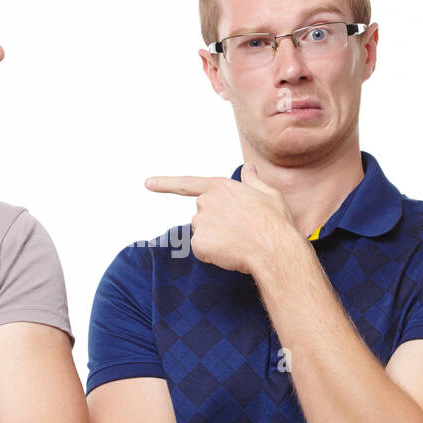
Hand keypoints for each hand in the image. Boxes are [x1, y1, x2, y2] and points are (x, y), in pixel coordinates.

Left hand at [144, 163, 298, 273]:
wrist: (273, 249)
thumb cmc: (274, 222)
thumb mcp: (268, 194)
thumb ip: (252, 180)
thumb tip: (248, 168)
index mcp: (220, 187)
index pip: (187, 184)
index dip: (165, 184)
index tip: (147, 183)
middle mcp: (205, 202)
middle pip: (202, 215)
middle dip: (216, 224)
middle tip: (240, 230)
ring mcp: (200, 222)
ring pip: (202, 233)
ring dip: (216, 239)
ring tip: (239, 241)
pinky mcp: (198, 242)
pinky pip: (202, 250)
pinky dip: (213, 254)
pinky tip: (230, 252)